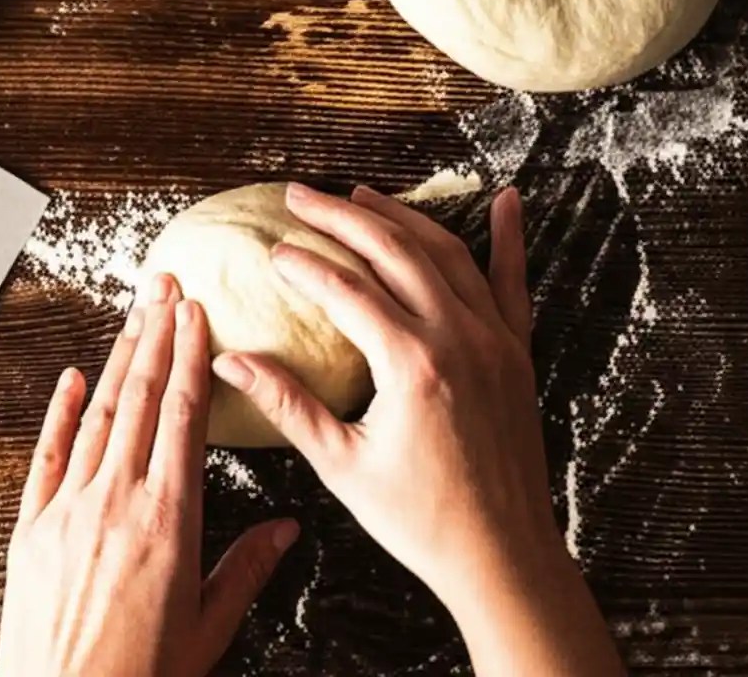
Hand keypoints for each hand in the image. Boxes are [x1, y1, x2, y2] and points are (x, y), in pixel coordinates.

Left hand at [0, 275, 299, 676]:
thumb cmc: (140, 676)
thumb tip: (288, 530)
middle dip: (154, 336)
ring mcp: (66, 511)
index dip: (188, 358)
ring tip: (134, 316)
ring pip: (95, 417)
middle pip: (138, 400)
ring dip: (116, 361)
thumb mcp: (208, 626)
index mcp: (167, 520)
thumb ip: (246, 569)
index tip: (195, 316)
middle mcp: (115, 502)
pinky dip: (58, 413)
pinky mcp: (31, 530)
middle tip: (165, 286)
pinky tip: (70, 378)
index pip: (181, 418)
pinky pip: (46, 457)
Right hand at [212, 184, 622, 675]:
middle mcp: (458, 338)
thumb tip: (230, 364)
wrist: (501, 554)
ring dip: (402, 218)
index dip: (304, 264)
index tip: (272, 248)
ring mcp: (495, 341)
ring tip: (361, 194)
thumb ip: (287, 405)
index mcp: (412, 365)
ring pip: (447, 255)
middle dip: (343, 216)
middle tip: (301, 194)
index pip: (346, 290)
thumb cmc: (419, 519)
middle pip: (394, 252)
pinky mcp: (517, 353)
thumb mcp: (341, 465)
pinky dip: (508, 239)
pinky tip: (504, 201)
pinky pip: (512, 283)